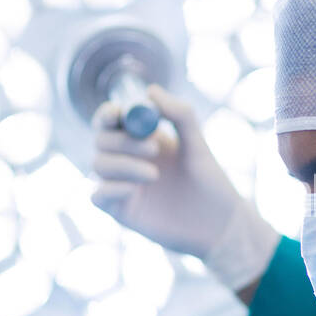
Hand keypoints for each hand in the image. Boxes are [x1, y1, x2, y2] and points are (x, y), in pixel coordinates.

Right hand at [90, 85, 278, 291]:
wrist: (219, 225)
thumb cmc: (211, 183)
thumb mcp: (198, 145)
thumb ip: (179, 115)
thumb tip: (150, 91)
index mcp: (143, 140)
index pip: (111, 120)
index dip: (107, 114)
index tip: (117, 113)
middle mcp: (128, 160)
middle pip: (100, 140)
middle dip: (123, 141)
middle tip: (155, 149)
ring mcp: (122, 186)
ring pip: (97, 165)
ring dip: (123, 165)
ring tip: (155, 175)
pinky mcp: (121, 211)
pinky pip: (96, 196)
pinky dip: (109, 188)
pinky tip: (133, 190)